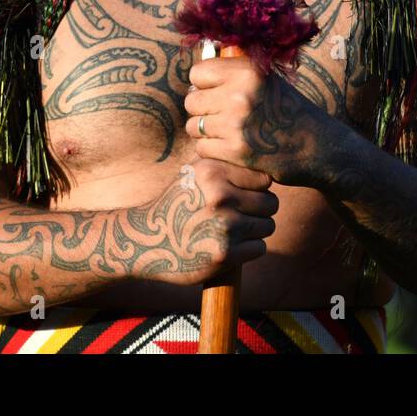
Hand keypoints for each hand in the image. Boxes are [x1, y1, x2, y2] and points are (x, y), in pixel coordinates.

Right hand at [132, 156, 277, 285]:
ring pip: (267, 226)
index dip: (258, 188)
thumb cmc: (177, 204)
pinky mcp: (224, 254)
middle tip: (244, 216)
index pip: (264, 178)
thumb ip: (226, 165)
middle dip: (261, 211)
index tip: (247, 196)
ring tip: (237, 230)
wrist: (146, 241)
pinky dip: (249, 249)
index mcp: (212, 172)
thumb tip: (266, 160)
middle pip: (270, 203)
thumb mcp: (194, 174)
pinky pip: (259, 247)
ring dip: (256, 231)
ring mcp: (223, 226)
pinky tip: (232, 246)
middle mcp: (219, 196)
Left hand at [184, 56, 336, 186]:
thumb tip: (194, 82)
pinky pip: (202, 148)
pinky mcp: (237, 151)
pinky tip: (230, 147)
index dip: (204, 85)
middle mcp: (241, 93)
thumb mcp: (268, 82)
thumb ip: (235, 75)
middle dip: (203, 110)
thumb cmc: (289, 113)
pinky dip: (212, 150)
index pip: (198, 73)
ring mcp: (237, 123)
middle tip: (220, 117)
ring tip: (225, 133)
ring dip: (205, 132)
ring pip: (194, 126)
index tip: (216, 94)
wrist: (319, 148)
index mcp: (249, 71)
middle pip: (192, 101)